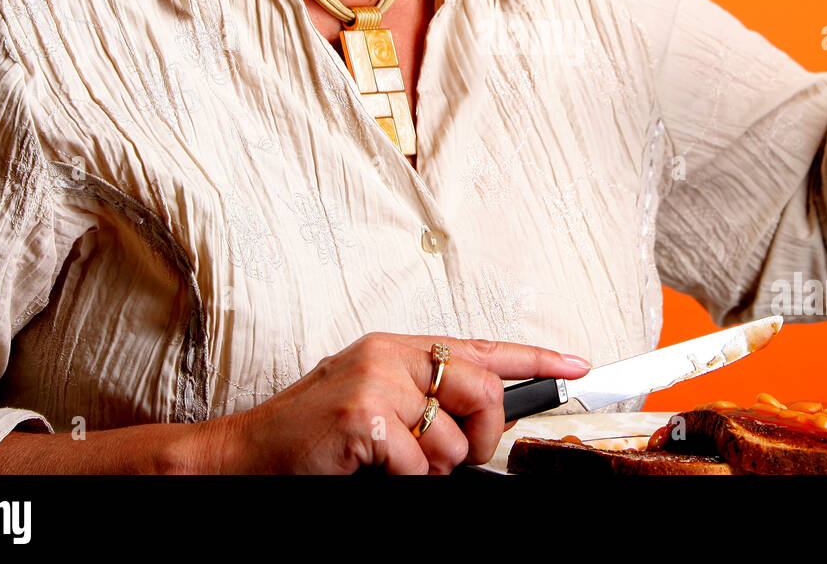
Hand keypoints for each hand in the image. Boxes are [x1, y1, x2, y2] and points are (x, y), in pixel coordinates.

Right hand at [194, 332, 590, 473]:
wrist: (249, 451)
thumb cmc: (316, 431)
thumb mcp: (374, 395)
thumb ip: (425, 393)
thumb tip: (485, 409)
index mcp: (398, 347)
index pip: (482, 346)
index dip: (537, 358)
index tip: (577, 366)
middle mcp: (391, 354)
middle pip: (483, 390)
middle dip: (484, 435)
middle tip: (456, 456)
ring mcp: (375, 382)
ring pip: (454, 438)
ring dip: (433, 467)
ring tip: (392, 462)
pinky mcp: (363, 417)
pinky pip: (418, 465)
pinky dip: (403, 479)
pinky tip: (370, 468)